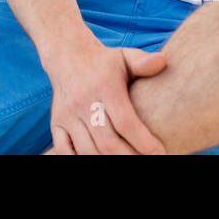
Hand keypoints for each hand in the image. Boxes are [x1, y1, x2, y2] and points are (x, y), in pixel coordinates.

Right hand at [45, 41, 168, 154]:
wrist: (67, 55)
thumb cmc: (105, 62)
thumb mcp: (125, 56)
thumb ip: (143, 61)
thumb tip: (162, 61)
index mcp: (104, 86)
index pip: (125, 122)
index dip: (144, 143)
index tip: (160, 152)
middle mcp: (83, 101)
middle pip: (107, 142)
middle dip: (130, 157)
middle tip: (147, 160)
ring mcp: (67, 114)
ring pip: (87, 151)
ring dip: (107, 163)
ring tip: (127, 159)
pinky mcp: (56, 123)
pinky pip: (63, 150)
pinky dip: (78, 160)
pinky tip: (99, 158)